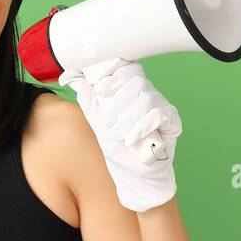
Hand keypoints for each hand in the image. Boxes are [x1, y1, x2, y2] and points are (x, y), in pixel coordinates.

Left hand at [57, 57, 182, 211]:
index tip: (101, 88)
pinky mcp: (172, 121)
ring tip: (117, 135)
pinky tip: (132, 139)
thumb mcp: (95, 118)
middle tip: (106, 121)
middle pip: (136, 81)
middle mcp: (148, 93)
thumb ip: (85, 94)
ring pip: (146, 98)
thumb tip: (69, 75)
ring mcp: (162, 105)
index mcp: (131, 89)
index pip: (127, 68)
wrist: (132, 172)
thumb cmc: (116, 145)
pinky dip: (142, 126)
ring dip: (127, 119)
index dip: (114, 75)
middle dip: (117, 101)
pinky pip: (159, 114)